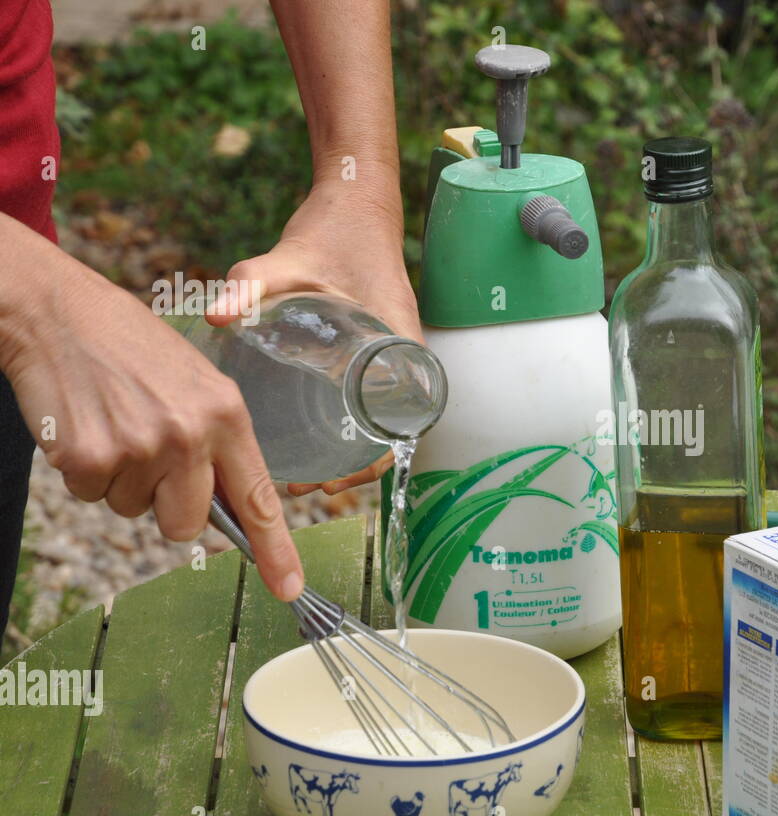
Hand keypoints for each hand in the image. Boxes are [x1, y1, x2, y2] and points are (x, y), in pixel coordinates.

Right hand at [2, 250, 304, 602]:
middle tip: (150, 455)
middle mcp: (189, 435)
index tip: (289, 587)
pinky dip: (83, 471)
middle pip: (186, 525)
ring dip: (121, 480)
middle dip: (166, 506)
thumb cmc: (133, 349)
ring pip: (133, 511)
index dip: (275, 550)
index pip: (258, 497)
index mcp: (227, 414)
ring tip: (116, 424)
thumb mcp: (199, 384)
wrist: (59, 313)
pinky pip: (89, 496)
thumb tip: (233, 507)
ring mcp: (138, 448)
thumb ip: (220, 441)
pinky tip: (86, 425)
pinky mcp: (88, 458)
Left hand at [208, 177, 417, 496]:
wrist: (352, 208)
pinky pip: (367, 408)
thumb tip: (216, 316)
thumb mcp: (284, 263)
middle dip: (346, 470)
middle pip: (386, 438)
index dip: (370, 465)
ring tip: (296, 476)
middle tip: (299, 486)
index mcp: (401, 351)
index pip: (402, 430)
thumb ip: (250, 287)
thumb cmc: (329, 236)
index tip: (329, 482)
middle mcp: (402, 365)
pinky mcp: (372, 359)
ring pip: (377, 428)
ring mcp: (388, 363)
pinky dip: (344, 432)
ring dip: (344, 456)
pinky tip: (303, 441)